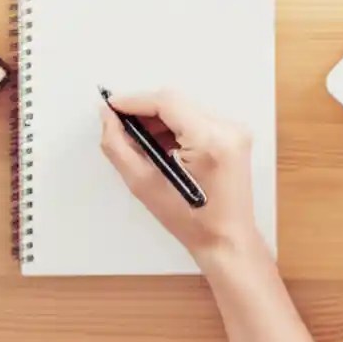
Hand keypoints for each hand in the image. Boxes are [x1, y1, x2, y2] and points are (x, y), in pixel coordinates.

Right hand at [99, 90, 262, 263]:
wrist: (226, 240)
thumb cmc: (190, 222)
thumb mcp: (144, 185)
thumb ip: (118, 146)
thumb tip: (107, 117)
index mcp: (209, 140)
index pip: (166, 102)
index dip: (134, 101)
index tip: (111, 106)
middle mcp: (227, 129)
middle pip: (176, 102)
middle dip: (145, 111)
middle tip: (120, 126)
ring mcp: (235, 131)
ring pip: (185, 109)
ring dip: (160, 120)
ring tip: (141, 143)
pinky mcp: (234, 136)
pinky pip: (197, 119)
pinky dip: (176, 127)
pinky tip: (162, 147)